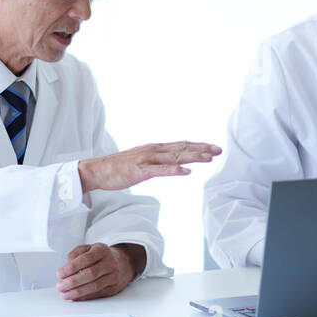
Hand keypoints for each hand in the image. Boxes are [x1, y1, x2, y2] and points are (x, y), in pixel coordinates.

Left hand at [56, 243, 138, 300]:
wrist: (120, 262)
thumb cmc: (99, 256)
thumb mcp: (87, 249)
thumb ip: (74, 255)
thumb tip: (66, 269)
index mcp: (102, 250)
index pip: (86, 259)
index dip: (71, 267)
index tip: (59, 274)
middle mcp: (110, 262)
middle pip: (91, 274)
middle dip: (73, 282)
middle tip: (60, 286)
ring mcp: (113, 275)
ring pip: (95, 286)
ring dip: (77, 292)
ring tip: (65, 294)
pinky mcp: (114, 287)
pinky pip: (98, 293)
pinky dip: (85, 296)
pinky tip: (75, 297)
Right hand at [78, 141, 220, 192]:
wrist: (98, 170)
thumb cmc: (119, 168)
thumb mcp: (142, 162)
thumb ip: (157, 162)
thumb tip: (171, 163)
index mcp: (155, 149)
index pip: (181, 145)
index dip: (198, 146)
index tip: (214, 148)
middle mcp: (153, 151)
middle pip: (182, 148)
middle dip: (201, 149)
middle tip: (219, 150)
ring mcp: (147, 160)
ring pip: (174, 156)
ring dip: (192, 156)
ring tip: (208, 157)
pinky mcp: (140, 170)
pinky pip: (160, 170)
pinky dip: (174, 169)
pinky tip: (186, 171)